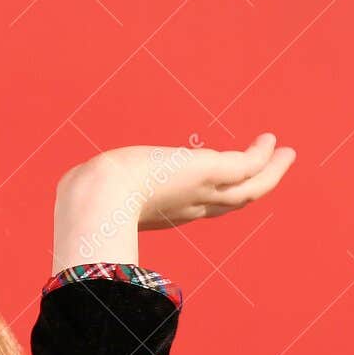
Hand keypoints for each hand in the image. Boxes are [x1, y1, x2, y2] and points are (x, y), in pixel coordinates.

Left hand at [69, 131, 294, 230]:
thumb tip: (68, 184)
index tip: (222, 186)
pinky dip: (263, 157)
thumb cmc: (85, 198)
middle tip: (271, 169)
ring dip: (270, 172)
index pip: (195, 206)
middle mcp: (186, 208)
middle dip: (252, 187)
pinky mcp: (210, 172)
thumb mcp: (90, 191)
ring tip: (285, 154)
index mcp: (161, 214)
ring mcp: (201, 193)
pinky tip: (270, 141)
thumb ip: (87, 188)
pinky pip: (248, 166)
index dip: (213, 197)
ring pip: (249, 189)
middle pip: (230, 202)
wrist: (97, 199)